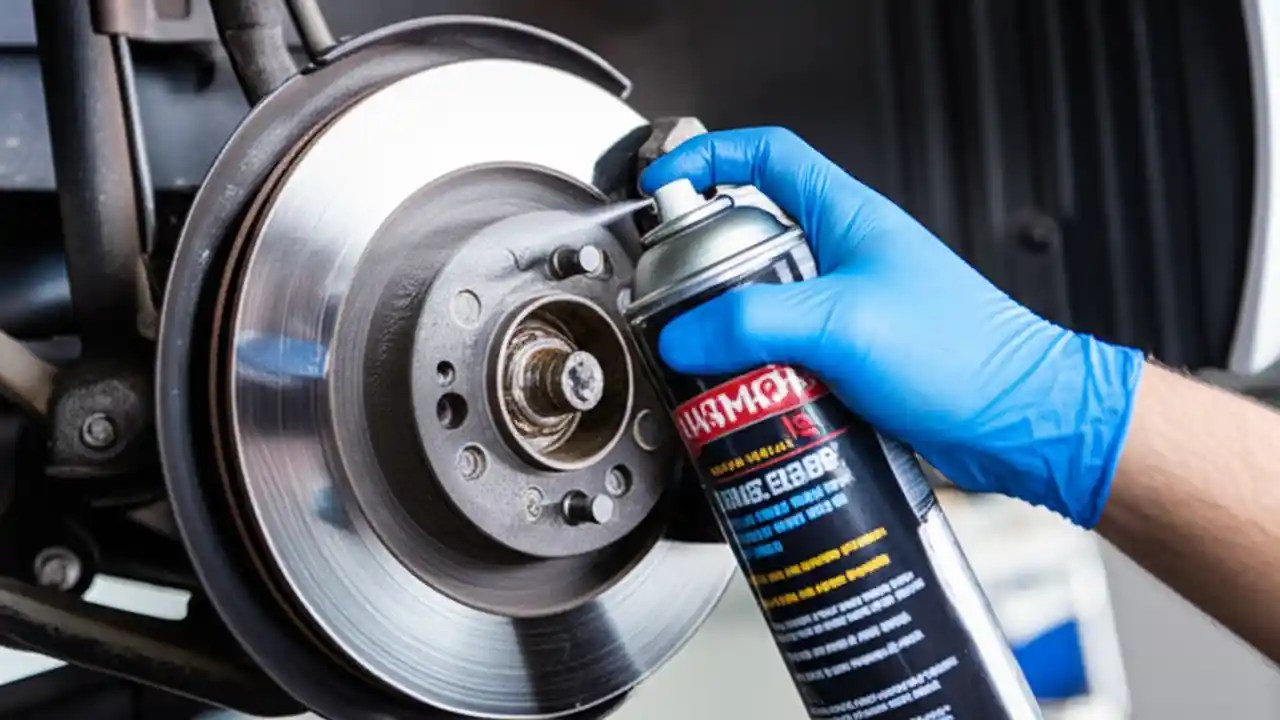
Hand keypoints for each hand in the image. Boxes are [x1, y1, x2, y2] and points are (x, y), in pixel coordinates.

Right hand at [640, 127, 1143, 527]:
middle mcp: (845, 256)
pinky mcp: (851, 358)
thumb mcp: (842, 324)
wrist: (1020, 422)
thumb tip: (684, 332)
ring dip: (734, 335)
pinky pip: (787, 354)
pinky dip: (761, 374)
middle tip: (681, 302)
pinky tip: (751, 400)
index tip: (667, 188)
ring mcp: (848, 308)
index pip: (767, 157)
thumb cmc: (961, 354)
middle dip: (709, 271)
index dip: (709, 161)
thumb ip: (754, 322)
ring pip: (765, 305)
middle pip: (752, 240)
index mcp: (847, 218)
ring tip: (714, 365)